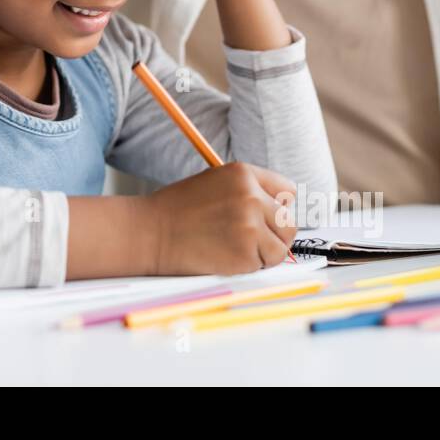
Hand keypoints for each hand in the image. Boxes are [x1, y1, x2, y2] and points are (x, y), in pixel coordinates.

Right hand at [145, 162, 297, 274]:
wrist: (151, 233)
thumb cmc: (179, 211)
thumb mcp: (216, 183)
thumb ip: (248, 191)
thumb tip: (281, 212)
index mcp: (243, 173)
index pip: (287, 191)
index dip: (278, 208)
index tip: (267, 219)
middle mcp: (251, 195)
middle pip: (289, 222)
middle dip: (274, 235)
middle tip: (250, 240)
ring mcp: (250, 225)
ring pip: (280, 247)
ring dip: (264, 253)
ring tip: (235, 248)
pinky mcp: (246, 252)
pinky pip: (263, 264)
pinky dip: (249, 266)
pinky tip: (225, 257)